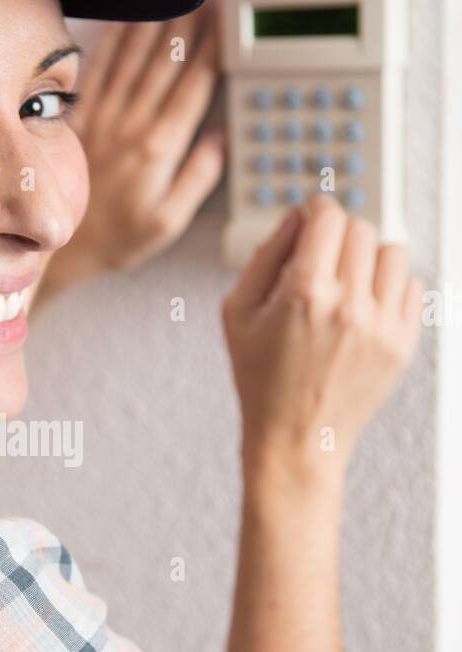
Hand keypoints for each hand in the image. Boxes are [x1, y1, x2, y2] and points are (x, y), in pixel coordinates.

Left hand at [35, 0, 224, 304]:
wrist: (60, 247)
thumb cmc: (117, 238)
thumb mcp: (168, 221)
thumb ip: (197, 177)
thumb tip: (222, 137)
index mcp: (159, 149)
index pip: (194, 85)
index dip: (213, 46)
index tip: (228, 16)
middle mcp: (131, 125)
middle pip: (167, 61)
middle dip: (190, 20)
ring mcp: (103, 116)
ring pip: (134, 56)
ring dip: (157, 18)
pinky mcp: (81, 115)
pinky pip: (100, 66)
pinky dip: (116, 37)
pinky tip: (128, 15)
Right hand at [222, 194, 422, 491]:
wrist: (296, 439)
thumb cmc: (261, 380)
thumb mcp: (238, 313)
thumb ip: (266, 255)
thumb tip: (297, 217)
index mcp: (304, 294)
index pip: (328, 216)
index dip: (316, 212)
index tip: (311, 221)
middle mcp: (349, 306)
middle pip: (360, 229)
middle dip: (338, 236)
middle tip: (323, 259)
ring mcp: (382, 326)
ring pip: (392, 252)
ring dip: (369, 258)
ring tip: (349, 283)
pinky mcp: (402, 344)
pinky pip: (413, 287)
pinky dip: (392, 288)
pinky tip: (367, 305)